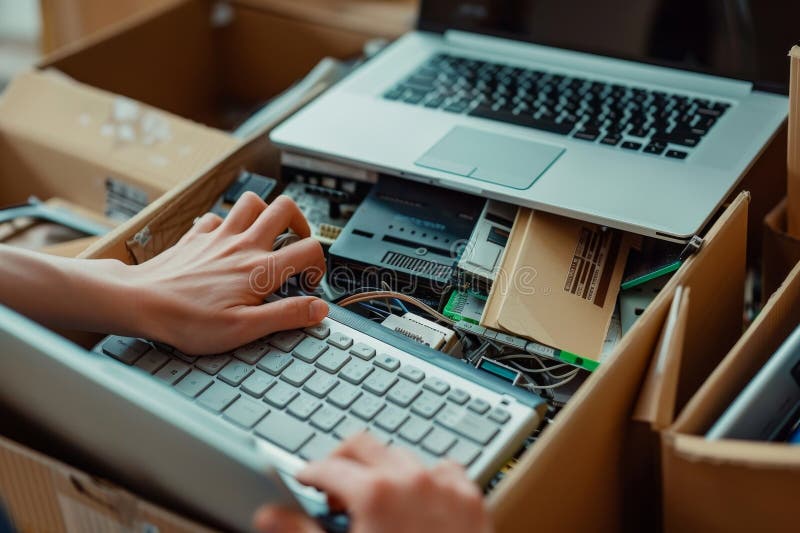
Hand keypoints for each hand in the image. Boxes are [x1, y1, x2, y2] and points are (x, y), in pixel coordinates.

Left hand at [130, 192, 327, 353]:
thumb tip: (318, 308)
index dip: (319, 265)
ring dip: (265, 213)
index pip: (309, 249)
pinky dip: (227, 224)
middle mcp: (242, 245)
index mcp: (259, 268)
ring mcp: (218, 236)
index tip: (309, 283)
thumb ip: (286, 315)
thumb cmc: (186, 320)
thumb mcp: (243, 329)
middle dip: (300, 223)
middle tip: (297, 244)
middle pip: (285, 208)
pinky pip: (218, 217)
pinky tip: (225, 242)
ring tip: (266, 235)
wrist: (139, 301)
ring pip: (251, 201)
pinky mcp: (196, 236)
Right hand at [253, 433, 492, 532]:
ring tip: (371, 498)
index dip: (309, 474)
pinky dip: (427, 478)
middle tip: (332, 488)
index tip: (305, 482)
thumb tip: (268, 515)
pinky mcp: (470, 499)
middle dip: (342, 461)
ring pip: (403, 455)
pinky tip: (417, 499)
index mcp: (374, 493)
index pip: (327, 466)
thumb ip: (299, 531)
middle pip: (364, 444)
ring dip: (382, 469)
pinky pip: (445, 469)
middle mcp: (411, 480)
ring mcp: (444, 487)